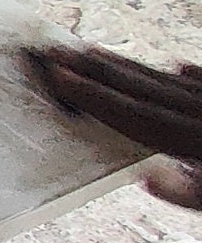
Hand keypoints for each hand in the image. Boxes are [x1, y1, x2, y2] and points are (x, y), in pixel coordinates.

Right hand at [31, 46, 201, 205]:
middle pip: (140, 90)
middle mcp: (200, 115)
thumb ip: (190, 192)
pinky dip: (188, 75)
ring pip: (167, 82)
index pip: (132, 115)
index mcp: (193, 140)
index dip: (92, 95)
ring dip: (126, 67)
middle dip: (93, 70)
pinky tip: (178, 66)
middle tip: (55, 50)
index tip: (57, 76)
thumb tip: (151, 180)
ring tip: (91, 52)